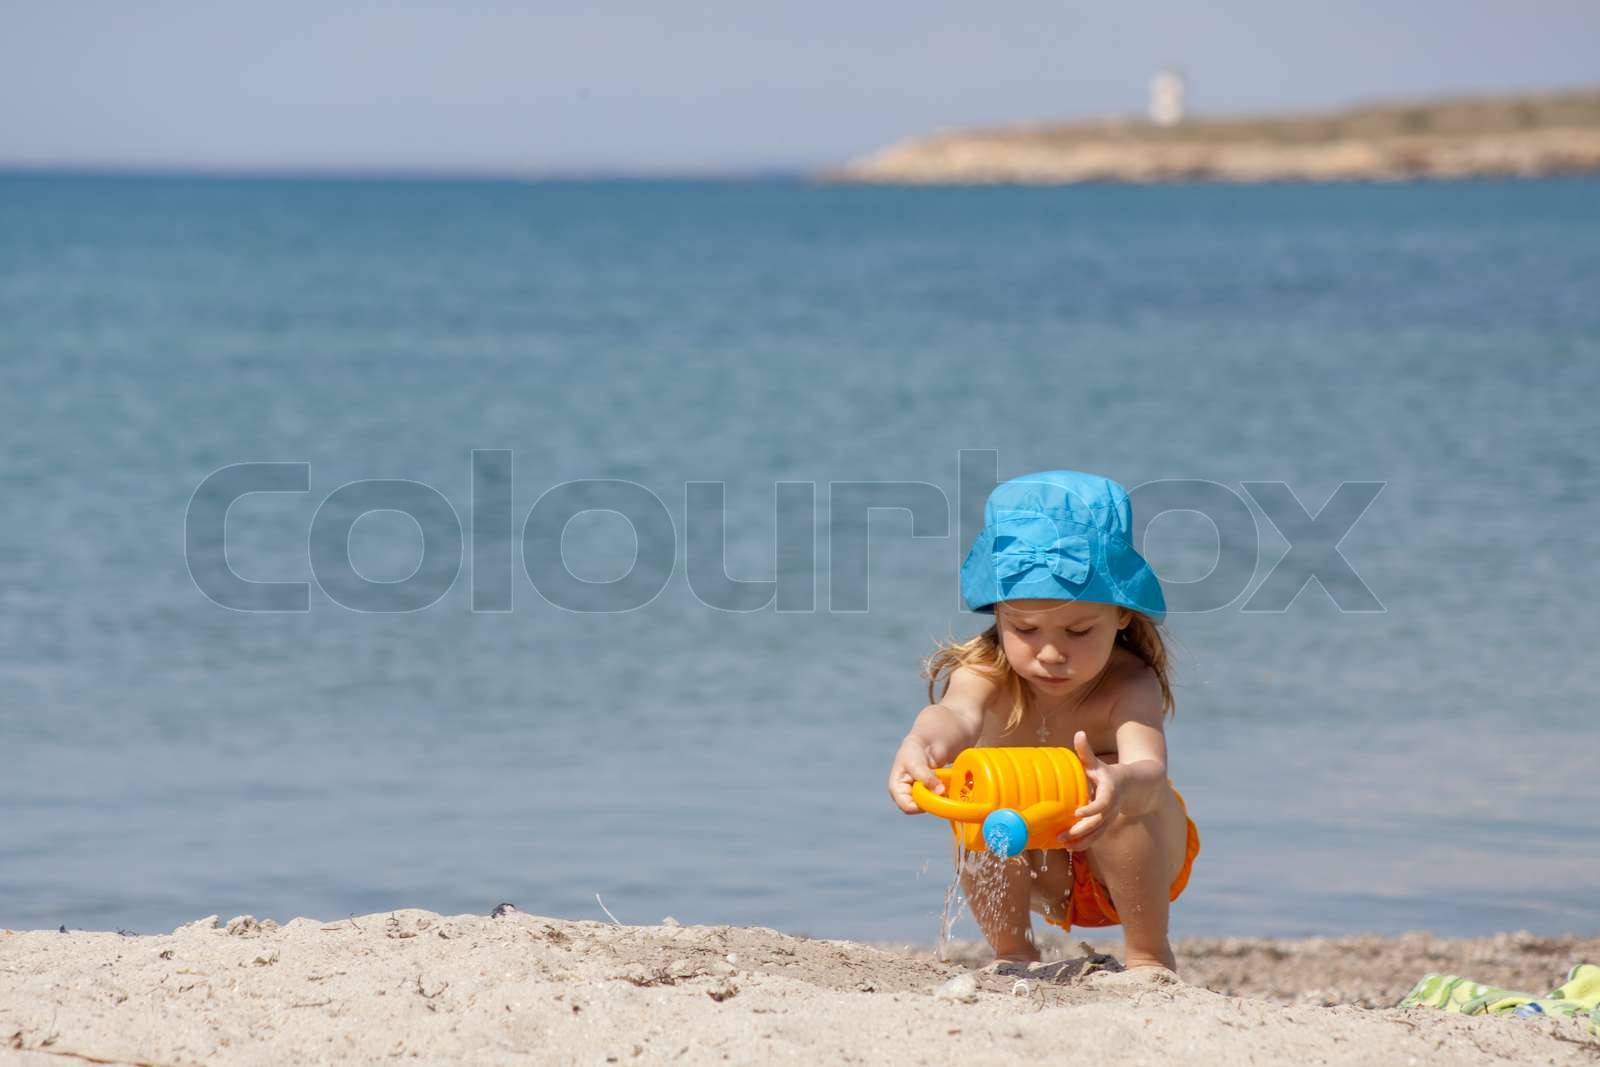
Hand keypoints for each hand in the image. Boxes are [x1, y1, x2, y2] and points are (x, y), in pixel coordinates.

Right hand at [887, 737, 944, 813]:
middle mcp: (906, 796)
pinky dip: (944, 794)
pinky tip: (945, 784)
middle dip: (931, 799)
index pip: (908, 807)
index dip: (921, 804)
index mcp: (897, 790)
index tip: (933, 794)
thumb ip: (926, 778)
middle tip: (940, 787)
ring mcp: (918, 796)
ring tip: (941, 782)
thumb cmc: (912, 752)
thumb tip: (940, 791)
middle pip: (920, 808)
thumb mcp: (916, 764)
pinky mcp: (929, 794)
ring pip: (930, 805)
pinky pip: (938, 800)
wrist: (924, 745)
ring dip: (938, 796)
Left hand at [1059, 731, 1119, 851]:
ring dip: (1081, 840)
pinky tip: (1069, 847)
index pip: (1103, 803)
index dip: (1091, 809)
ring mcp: (1110, 818)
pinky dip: (1084, 843)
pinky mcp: (1106, 825)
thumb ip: (1086, 751)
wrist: (1133, 787)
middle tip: (1063, 835)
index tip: (1077, 813)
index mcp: (1110, 791)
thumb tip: (1079, 733)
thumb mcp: (1098, 763)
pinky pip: (1096, 837)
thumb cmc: (1109, 773)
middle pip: (1098, 822)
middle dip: (1081, 830)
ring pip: (1097, 833)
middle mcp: (1112, 807)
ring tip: (1064, 844)